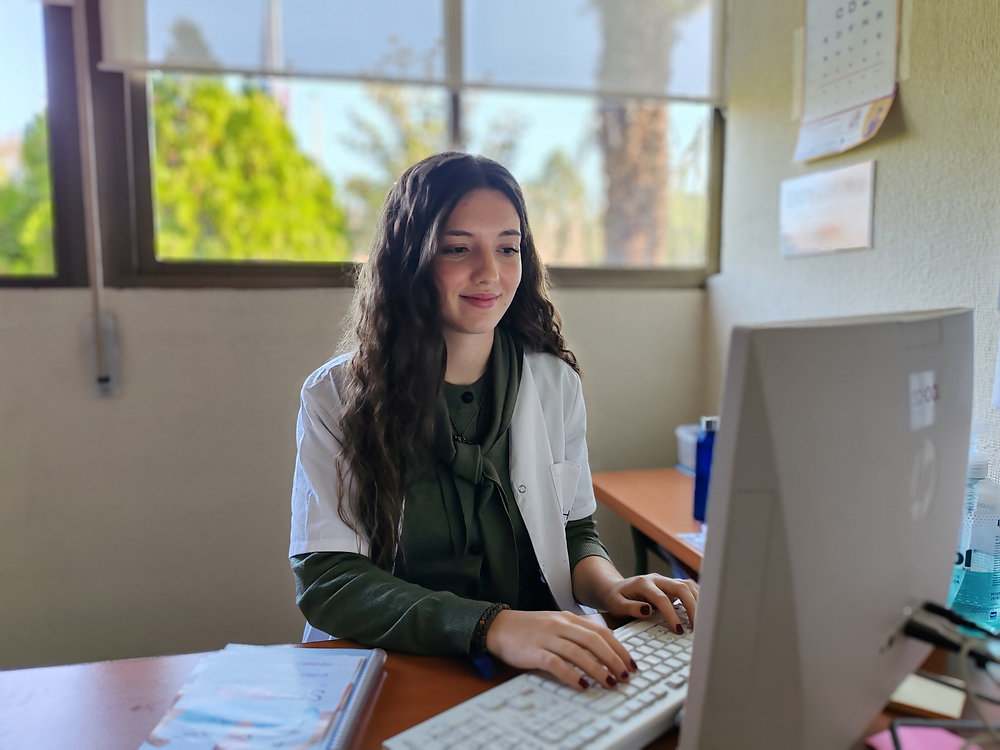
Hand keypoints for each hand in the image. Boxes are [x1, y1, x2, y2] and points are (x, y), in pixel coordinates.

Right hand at [484, 609, 636, 689]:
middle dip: (614, 659)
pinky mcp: (534, 652)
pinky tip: (582, 686)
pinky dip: (572, 675)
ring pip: (579, 652)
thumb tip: (603, 647)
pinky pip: (557, 664)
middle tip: (625, 675)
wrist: (498, 627)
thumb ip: (577, 631)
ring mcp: (547, 637)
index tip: (631, 663)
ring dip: (597, 669)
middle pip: (594, 641)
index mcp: (568, 618)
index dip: (619, 648)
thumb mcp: (556, 623)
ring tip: (609, 683)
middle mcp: (560, 625)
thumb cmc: (528, 628)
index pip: (601, 631)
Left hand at [599, 574, 698, 633]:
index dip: (671, 614)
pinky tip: (701, 610)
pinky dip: (697, 597)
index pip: (662, 598)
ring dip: (697, 601)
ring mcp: (665, 581)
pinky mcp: (670, 585)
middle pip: (680, 587)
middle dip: (692, 606)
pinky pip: (688, 587)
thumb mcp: (616, 605)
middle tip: (696, 626)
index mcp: (642, 583)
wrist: (614, 589)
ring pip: (687, 585)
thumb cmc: (616, 599)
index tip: (678, 629)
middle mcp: (656, 579)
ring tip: (702, 620)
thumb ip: (630, 608)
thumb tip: (647, 610)